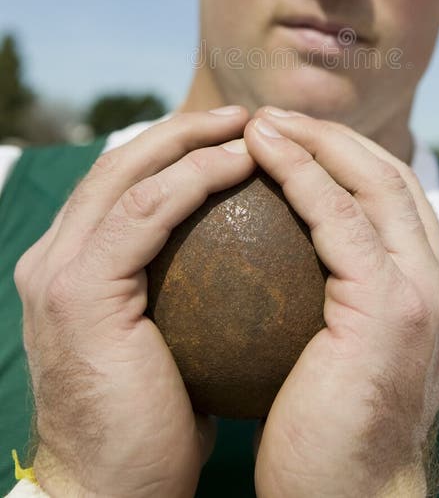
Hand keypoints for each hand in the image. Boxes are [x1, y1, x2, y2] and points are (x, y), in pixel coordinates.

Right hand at [14, 108, 255, 497]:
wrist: (113, 497)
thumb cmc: (156, 427)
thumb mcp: (170, 343)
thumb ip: (181, 291)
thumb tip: (247, 260)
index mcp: (71, 265)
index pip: (124, 183)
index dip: (176, 149)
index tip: (236, 137)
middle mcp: (52, 258)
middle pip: (120, 163)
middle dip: (183, 129)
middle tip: (245, 117)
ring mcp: (58, 272)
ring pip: (128, 173)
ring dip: (191, 140)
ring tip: (248, 129)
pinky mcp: (77, 292)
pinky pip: (143, 214)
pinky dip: (191, 180)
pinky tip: (239, 166)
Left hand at [244, 108, 438, 497]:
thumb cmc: (323, 436)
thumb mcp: (337, 354)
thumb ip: (335, 298)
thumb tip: (284, 259)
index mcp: (434, 290)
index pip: (393, 197)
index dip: (344, 157)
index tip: (290, 139)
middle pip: (391, 174)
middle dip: (331, 135)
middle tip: (271, 118)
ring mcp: (427, 291)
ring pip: (372, 181)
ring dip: (314, 141)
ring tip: (261, 122)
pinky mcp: (395, 305)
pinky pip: (340, 217)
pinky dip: (301, 175)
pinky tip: (261, 154)